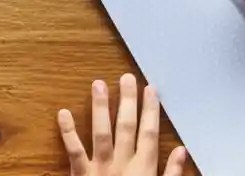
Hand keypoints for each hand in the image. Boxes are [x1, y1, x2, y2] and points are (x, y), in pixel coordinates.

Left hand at [57, 75, 185, 175]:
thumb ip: (171, 174)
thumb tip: (181, 150)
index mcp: (144, 169)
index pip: (149, 133)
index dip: (151, 110)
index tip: (151, 89)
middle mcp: (123, 164)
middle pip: (127, 127)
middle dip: (128, 101)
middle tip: (126, 78)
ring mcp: (101, 168)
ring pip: (102, 133)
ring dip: (101, 108)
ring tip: (98, 84)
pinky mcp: (81, 175)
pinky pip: (74, 151)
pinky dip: (68, 132)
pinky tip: (63, 112)